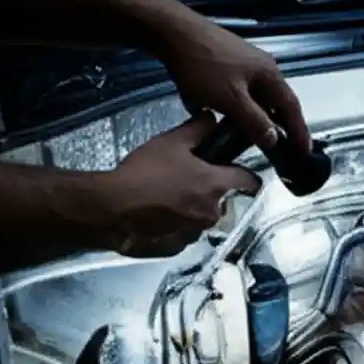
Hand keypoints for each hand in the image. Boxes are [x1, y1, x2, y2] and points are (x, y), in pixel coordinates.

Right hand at [93, 113, 260, 257]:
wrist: (113, 206)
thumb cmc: (144, 172)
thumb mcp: (172, 141)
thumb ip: (198, 129)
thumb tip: (212, 119)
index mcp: (216, 185)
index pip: (250, 182)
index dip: (248, 175)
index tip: (239, 172)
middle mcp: (212, 212)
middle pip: (224, 199)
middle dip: (211, 189)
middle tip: (188, 176)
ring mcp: (196, 231)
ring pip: (204, 215)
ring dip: (194, 206)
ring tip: (169, 193)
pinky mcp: (178, 245)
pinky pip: (186, 231)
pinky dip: (178, 222)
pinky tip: (159, 211)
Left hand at [150, 3, 309, 152]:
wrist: (171, 31)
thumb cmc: (203, 65)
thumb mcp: (231, 99)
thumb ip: (254, 121)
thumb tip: (275, 140)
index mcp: (269, 74)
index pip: (291, 108)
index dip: (299, 132)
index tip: (304, 152)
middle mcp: (261, 67)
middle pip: (276, 102)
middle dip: (280, 125)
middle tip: (283, 149)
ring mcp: (242, 62)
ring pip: (256, 97)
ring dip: (259, 117)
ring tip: (257, 138)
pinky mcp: (224, 62)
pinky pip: (239, 91)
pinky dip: (239, 107)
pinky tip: (227, 118)